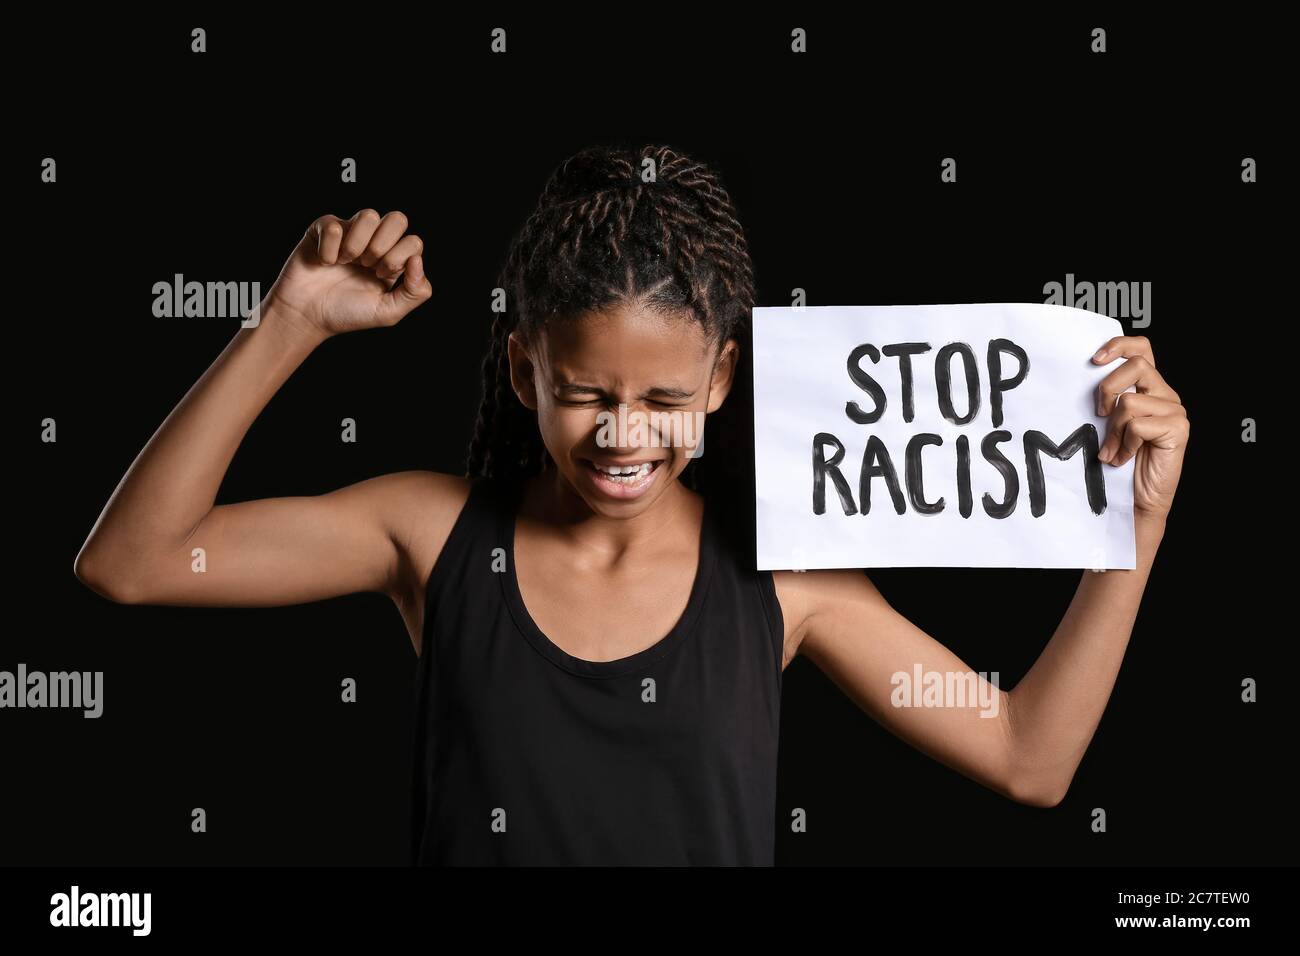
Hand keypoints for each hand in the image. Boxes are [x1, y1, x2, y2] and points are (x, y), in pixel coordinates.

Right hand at [263, 209, 431, 336]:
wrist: (307, 316)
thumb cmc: (347, 314)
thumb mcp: (388, 312)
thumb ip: (415, 292)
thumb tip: (418, 260)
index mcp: (394, 259)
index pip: (414, 242)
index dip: (398, 259)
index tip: (380, 276)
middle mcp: (375, 241)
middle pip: (398, 218)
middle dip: (383, 245)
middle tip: (368, 266)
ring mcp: (350, 232)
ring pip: (369, 215)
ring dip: (357, 245)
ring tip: (346, 263)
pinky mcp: (324, 228)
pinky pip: (334, 225)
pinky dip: (329, 250)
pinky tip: (325, 263)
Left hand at [1092, 334, 1188, 522]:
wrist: (1137, 498)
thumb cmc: (1119, 461)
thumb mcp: (1107, 424)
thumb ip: (1105, 401)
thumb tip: (1081, 380)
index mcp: (1149, 387)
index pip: (1142, 348)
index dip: (1119, 346)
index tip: (1094, 359)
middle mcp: (1165, 394)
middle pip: (1137, 365)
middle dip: (1107, 388)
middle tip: (1098, 415)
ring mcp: (1175, 411)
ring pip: (1130, 401)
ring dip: (1113, 429)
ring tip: (1111, 450)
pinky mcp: (1177, 429)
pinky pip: (1138, 425)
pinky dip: (1123, 445)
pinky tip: (1122, 459)